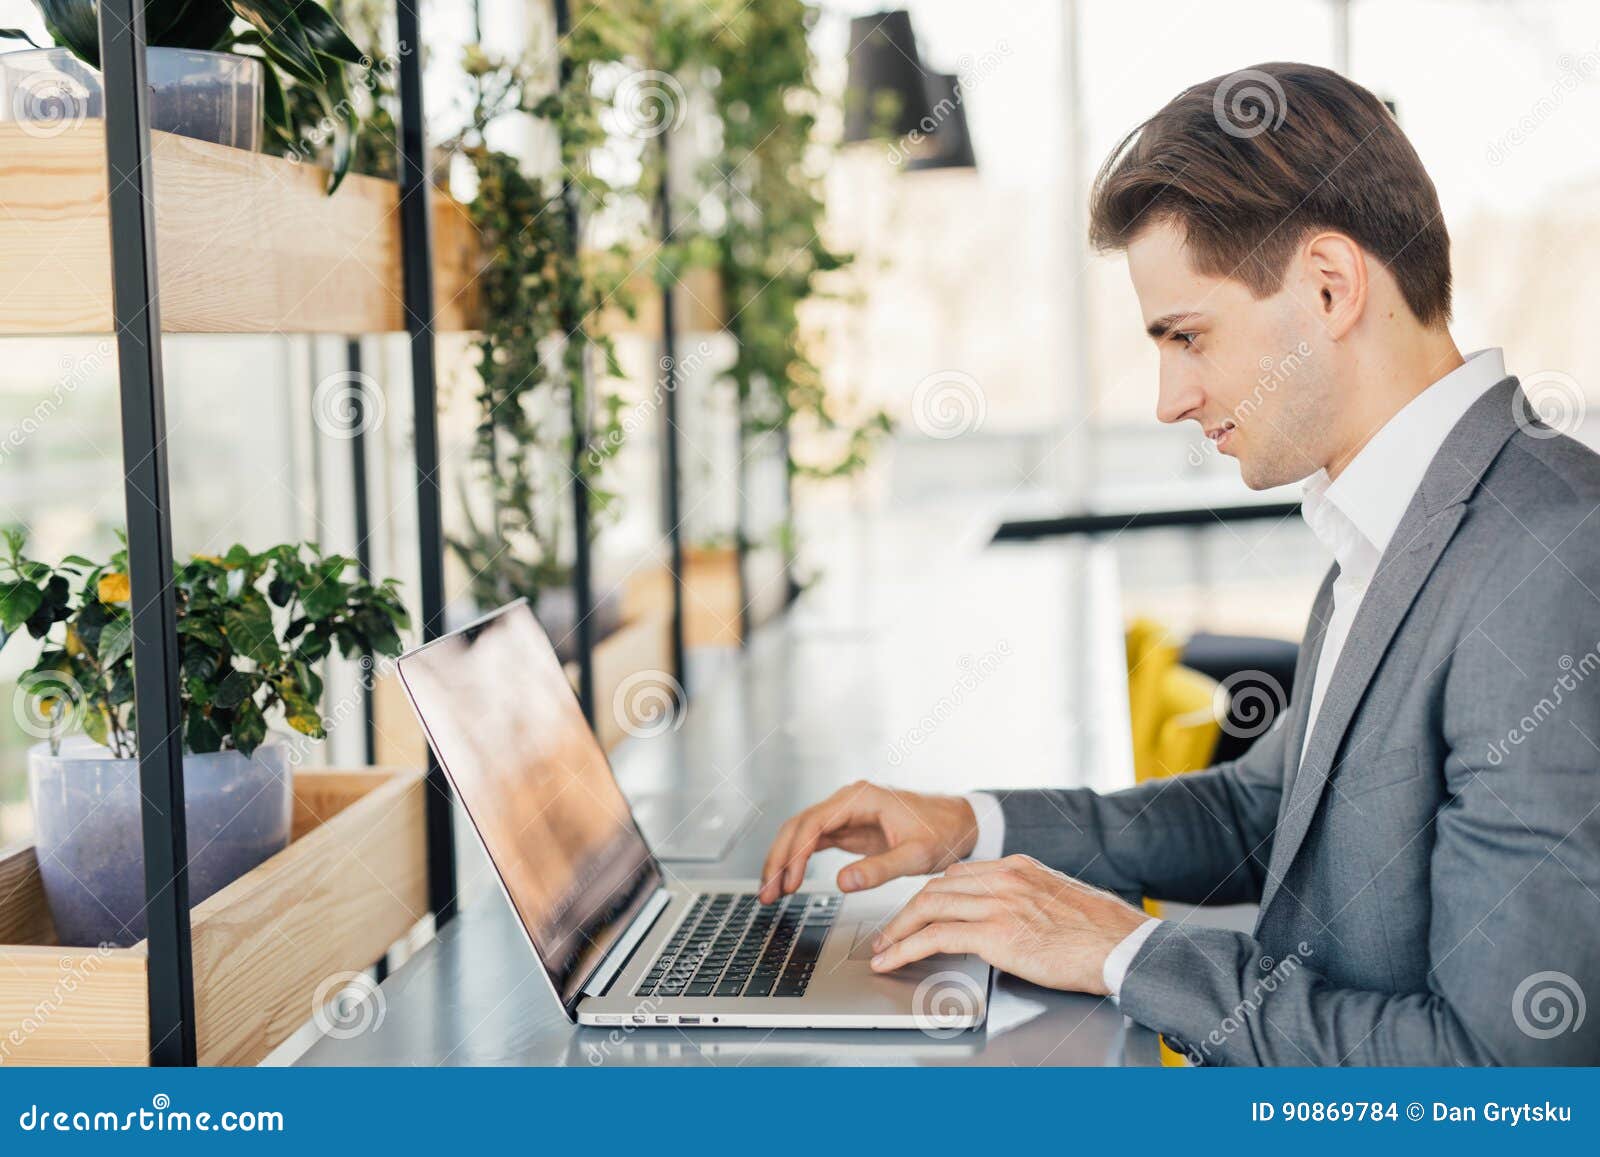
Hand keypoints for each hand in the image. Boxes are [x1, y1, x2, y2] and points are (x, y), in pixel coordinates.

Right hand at [758, 781, 978, 902]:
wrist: (958, 822)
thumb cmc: (941, 832)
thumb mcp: (915, 855)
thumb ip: (879, 869)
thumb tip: (842, 883)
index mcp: (861, 798)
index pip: (814, 822)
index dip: (796, 853)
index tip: (789, 881)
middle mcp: (848, 801)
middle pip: (798, 826)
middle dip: (779, 859)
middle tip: (767, 893)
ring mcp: (845, 814)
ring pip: (800, 833)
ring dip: (783, 861)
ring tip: (770, 893)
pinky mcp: (847, 828)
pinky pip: (812, 841)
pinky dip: (797, 861)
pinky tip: (788, 881)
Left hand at [868, 855, 1150, 995]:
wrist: (1122, 945)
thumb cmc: (1100, 933)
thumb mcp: (1057, 902)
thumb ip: (1025, 902)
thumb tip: (1007, 922)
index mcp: (1017, 867)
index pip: (958, 875)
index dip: (929, 896)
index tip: (915, 912)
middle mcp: (1003, 878)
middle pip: (936, 887)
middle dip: (905, 912)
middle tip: (887, 933)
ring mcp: (998, 903)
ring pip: (928, 907)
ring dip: (897, 930)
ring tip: (882, 950)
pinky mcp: (996, 932)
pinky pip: (936, 936)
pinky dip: (906, 948)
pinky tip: (894, 961)